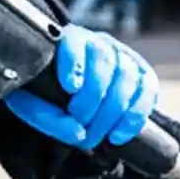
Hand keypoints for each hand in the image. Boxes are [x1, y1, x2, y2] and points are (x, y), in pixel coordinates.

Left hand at [5, 25, 158, 150]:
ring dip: (114, 113)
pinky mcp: (144, 76)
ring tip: (98, 137)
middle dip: (94, 100)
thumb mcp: (32, 104)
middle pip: (105, 61)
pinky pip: (147, 92)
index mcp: (67, 40)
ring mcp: (125, 57)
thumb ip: (47, 117)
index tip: (70, 87)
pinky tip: (118, 135)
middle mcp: (100, 43)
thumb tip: (78, 133)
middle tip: (82, 129)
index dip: (75, 63)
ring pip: (128, 77)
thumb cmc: (45, 96)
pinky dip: (134, 117)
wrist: (67, 99)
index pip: (75, 42)